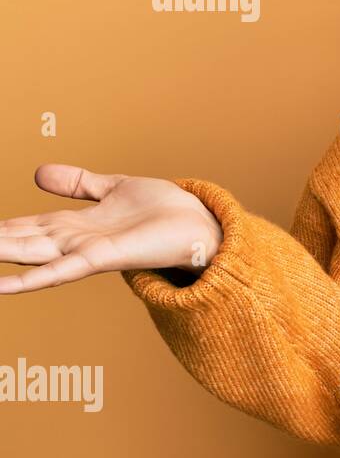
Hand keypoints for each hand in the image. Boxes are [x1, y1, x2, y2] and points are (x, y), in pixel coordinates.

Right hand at [0, 164, 223, 293]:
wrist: (201, 224)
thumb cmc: (165, 211)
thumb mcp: (113, 188)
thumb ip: (78, 184)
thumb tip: (39, 173)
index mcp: (76, 226)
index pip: (26, 226)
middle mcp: (75, 242)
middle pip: (19, 242)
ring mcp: (86, 252)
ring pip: (30, 255)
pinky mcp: (103, 258)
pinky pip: (60, 270)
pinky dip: (30, 278)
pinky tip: (0, 284)